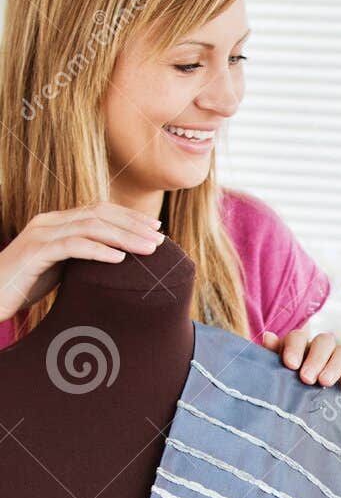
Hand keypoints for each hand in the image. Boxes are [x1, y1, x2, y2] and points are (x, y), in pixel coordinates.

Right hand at [0, 200, 164, 322]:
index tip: (155, 227)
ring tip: (149, 248)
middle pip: (99, 214)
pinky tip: (119, 259)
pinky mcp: (35, 253)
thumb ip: (81, 261)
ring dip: (124, 237)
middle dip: (133, 225)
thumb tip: (115, 266)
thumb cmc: (22, 287)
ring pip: (90, 227)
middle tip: (161, 238)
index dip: (129, 216)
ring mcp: (41, 235)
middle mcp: (48, 222)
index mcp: (55, 223)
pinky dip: (98, 251)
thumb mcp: (58, 270)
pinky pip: (72, 246)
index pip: (98, 210)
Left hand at [262, 327, 340, 389]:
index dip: (295, 348)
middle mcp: (320, 349)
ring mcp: (338, 361)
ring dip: (335, 366)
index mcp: (299, 344)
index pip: (298, 337)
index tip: (290, 364)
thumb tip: (268, 337)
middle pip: (324, 341)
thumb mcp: (275, 370)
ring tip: (325, 383)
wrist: (299, 408)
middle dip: (316, 359)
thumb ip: (272, 354)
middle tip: (306, 378)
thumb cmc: (284, 384)